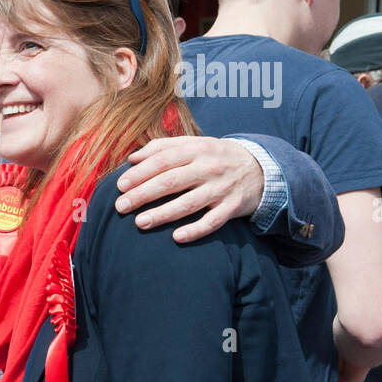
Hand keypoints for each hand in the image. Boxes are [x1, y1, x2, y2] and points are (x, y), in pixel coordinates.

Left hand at [115, 136, 263, 243]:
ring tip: (140, 222)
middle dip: (144, 194)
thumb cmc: (216, 156)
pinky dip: (195, 230)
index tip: (120, 185)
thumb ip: (163, 147)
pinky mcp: (232, 207)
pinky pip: (213, 222)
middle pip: (171, 181)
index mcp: (196, 150)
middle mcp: (209, 168)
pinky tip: (176, 238)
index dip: (140, 173)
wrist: (261, 168)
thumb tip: (132, 158)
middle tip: (121, 206)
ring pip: (189, 203)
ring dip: (163, 214)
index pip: (163, 160)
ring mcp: (221, 188)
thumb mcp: (194, 144)